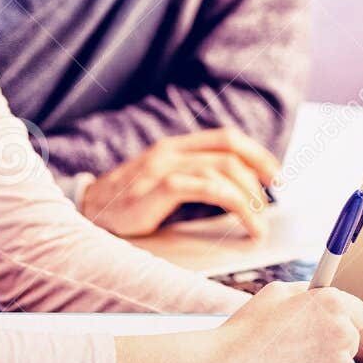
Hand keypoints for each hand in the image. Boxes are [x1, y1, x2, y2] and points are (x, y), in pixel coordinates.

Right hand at [80, 127, 280, 238]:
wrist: (86, 212)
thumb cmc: (126, 203)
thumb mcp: (160, 183)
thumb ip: (190, 179)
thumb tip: (234, 193)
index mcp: (174, 146)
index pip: (226, 138)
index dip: (256, 153)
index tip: (276, 174)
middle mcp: (171, 151)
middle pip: (230, 152)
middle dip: (259, 175)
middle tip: (271, 202)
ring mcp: (163, 168)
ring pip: (223, 171)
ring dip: (250, 199)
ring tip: (259, 224)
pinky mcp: (157, 188)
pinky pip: (208, 188)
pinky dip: (235, 204)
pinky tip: (245, 222)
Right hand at [209, 281, 362, 362]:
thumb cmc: (247, 330)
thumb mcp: (277, 292)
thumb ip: (310, 292)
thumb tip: (327, 294)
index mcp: (332, 303)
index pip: (360, 313)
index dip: (342, 318)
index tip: (328, 324)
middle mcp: (342, 333)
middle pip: (352, 339)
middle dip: (331, 340)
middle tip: (299, 345)